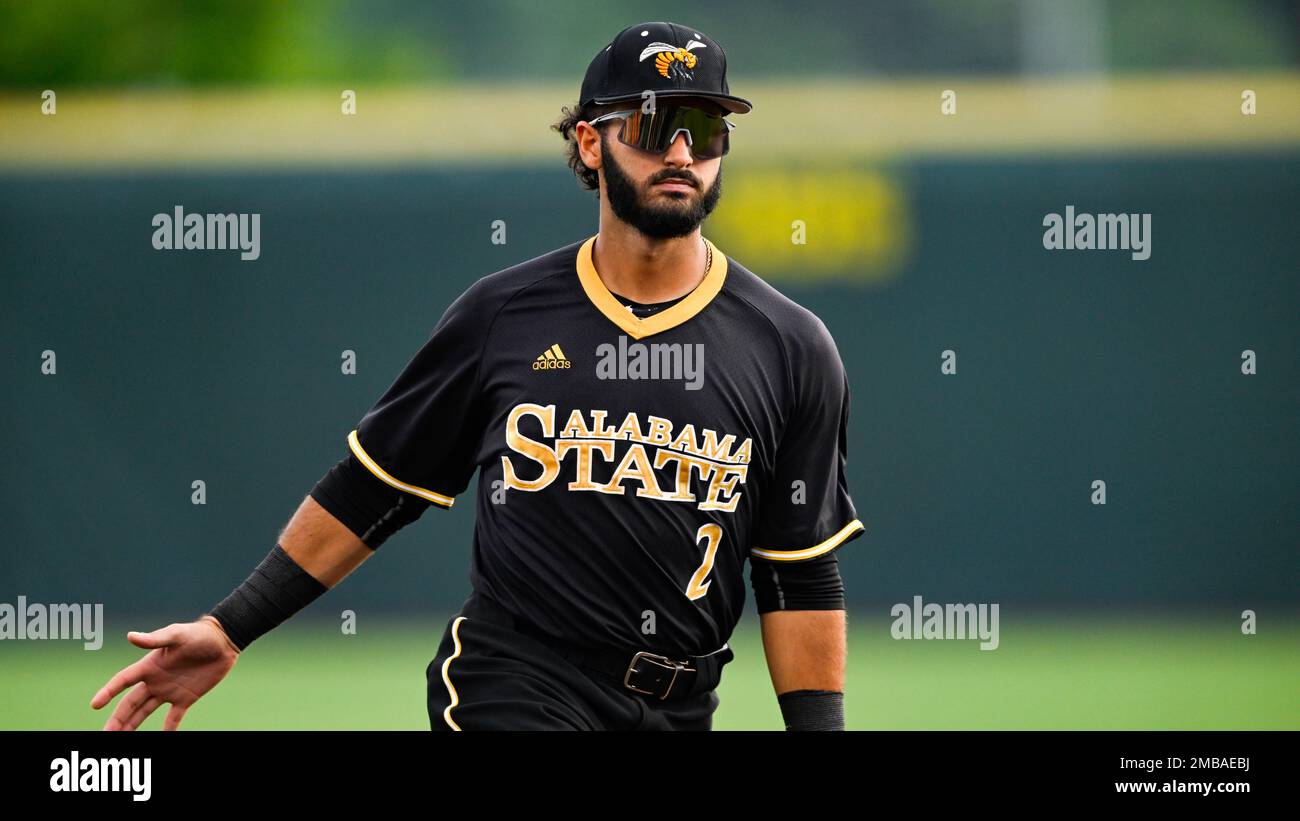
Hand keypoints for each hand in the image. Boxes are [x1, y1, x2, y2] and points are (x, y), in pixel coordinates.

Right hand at [90, 616, 239, 729]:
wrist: (224, 641)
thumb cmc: (198, 634)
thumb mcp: (176, 635)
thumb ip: (154, 639)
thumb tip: (130, 636)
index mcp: (149, 666)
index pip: (123, 681)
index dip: (108, 692)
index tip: (94, 705)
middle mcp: (155, 681)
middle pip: (129, 703)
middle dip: (117, 719)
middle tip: (105, 734)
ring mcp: (169, 691)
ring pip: (144, 713)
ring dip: (132, 725)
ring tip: (119, 739)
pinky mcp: (185, 698)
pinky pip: (173, 718)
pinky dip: (167, 730)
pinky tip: (161, 740)